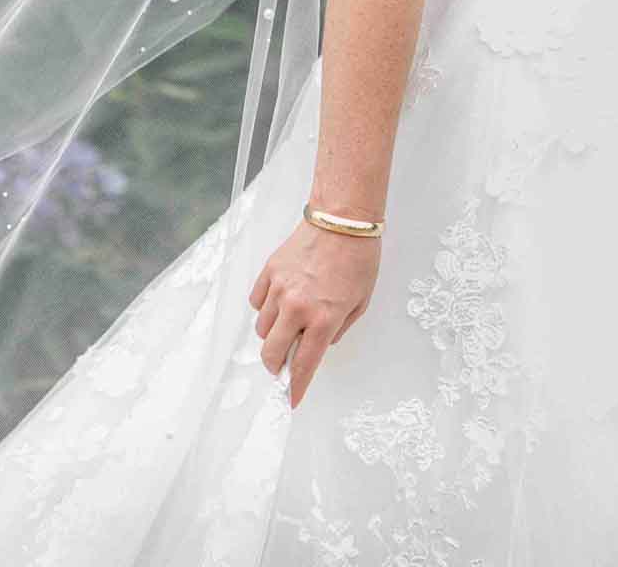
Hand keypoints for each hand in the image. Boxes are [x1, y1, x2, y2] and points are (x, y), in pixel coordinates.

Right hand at [247, 216, 379, 408]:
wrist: (343, 218)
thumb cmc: (358, 258)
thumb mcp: (360, 302)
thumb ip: (337, 330)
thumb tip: (318, 345)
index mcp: (324, 318)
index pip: (303, 365)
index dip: (295, 387)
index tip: (290, 399)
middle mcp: (297, 307)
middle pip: (272, 353)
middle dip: (275, 366)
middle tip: (282, 365)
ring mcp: (280, 289)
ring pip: (262, 329)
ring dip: (273, 335)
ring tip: (289, 323)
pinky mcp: (269, 272)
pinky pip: (257, 302)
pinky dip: (265, 308)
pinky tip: (280, 302)